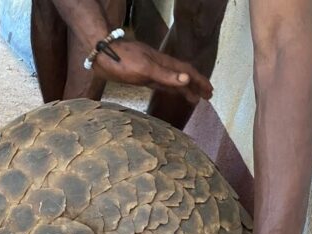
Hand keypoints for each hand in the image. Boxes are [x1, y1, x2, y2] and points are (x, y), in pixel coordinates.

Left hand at [93, 40, 212, 103]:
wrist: (101, 55)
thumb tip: (187, 80)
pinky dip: (170, 89)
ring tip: (194, 99)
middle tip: (207, 97)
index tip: (209, 92)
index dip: (199, 82)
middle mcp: (160, 67)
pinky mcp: (141, 76)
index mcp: (164, 64)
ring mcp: (151, 72)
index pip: (187, 73)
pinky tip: (171, 92)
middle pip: (183, 77)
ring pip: (173, 81)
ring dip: (185, 89)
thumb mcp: (145, 69)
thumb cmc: (123, 61)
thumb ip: (166, 76)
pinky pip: (162, 84)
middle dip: (196, 86)